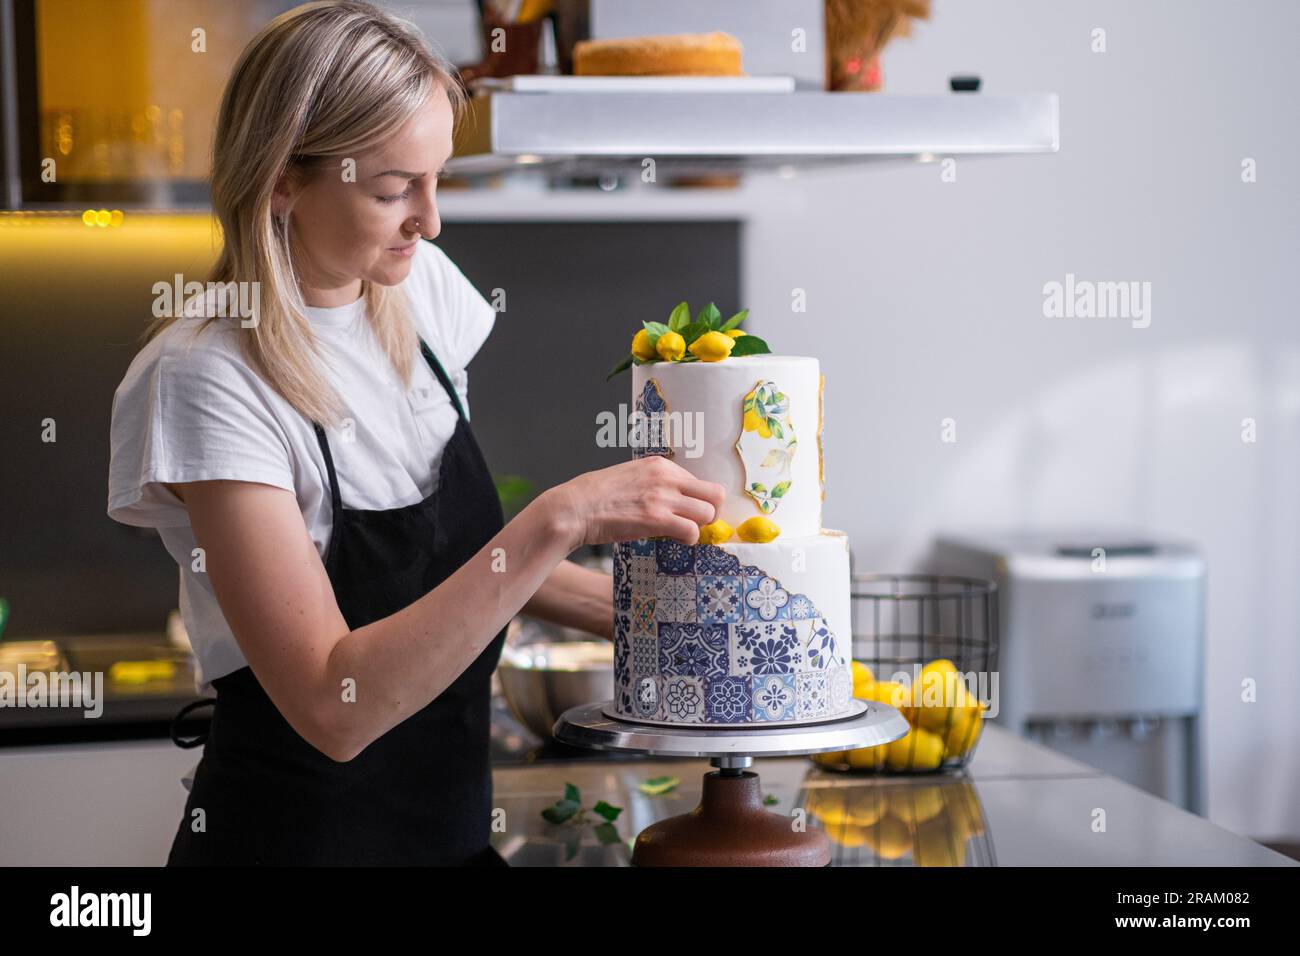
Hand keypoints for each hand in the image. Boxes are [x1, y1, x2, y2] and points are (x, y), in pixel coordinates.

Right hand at [546, 456, 725, 549]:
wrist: (574, 508)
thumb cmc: (597, 497)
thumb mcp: (631, 477)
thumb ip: (654, 484)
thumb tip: (673, 500)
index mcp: (660, 465)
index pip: (701, 481)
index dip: (698, 501)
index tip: (690, 513)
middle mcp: (666, 477)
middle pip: (715, 494)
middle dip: (711, 513)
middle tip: (696, 524)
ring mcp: (663, 497)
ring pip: (708, 513)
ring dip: (699, 527)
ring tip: (682, 533)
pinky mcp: (656, 519)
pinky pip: (692, 531)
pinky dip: (688, 539)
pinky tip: (675, 540)